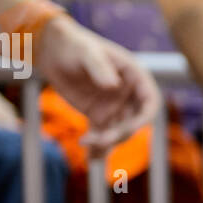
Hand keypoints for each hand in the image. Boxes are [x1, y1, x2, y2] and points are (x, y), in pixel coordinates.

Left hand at [31, 14, 160, 152]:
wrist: (52, 49)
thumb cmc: (74, 44)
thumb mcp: (87, 52)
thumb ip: (100, 67)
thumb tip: (114, 85)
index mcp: (135, 77)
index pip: (150, 103)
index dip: (144, 119)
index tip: (130, 129)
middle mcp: (128, 95)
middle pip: (133, 123)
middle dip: (119, 134)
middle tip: (96, 139)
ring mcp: (114, 106)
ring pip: (118, 132)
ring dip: (107, 143)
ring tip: (87, 146)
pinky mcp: (98, 115)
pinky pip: (102, 135)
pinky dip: (98, 148)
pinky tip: (90, 158)